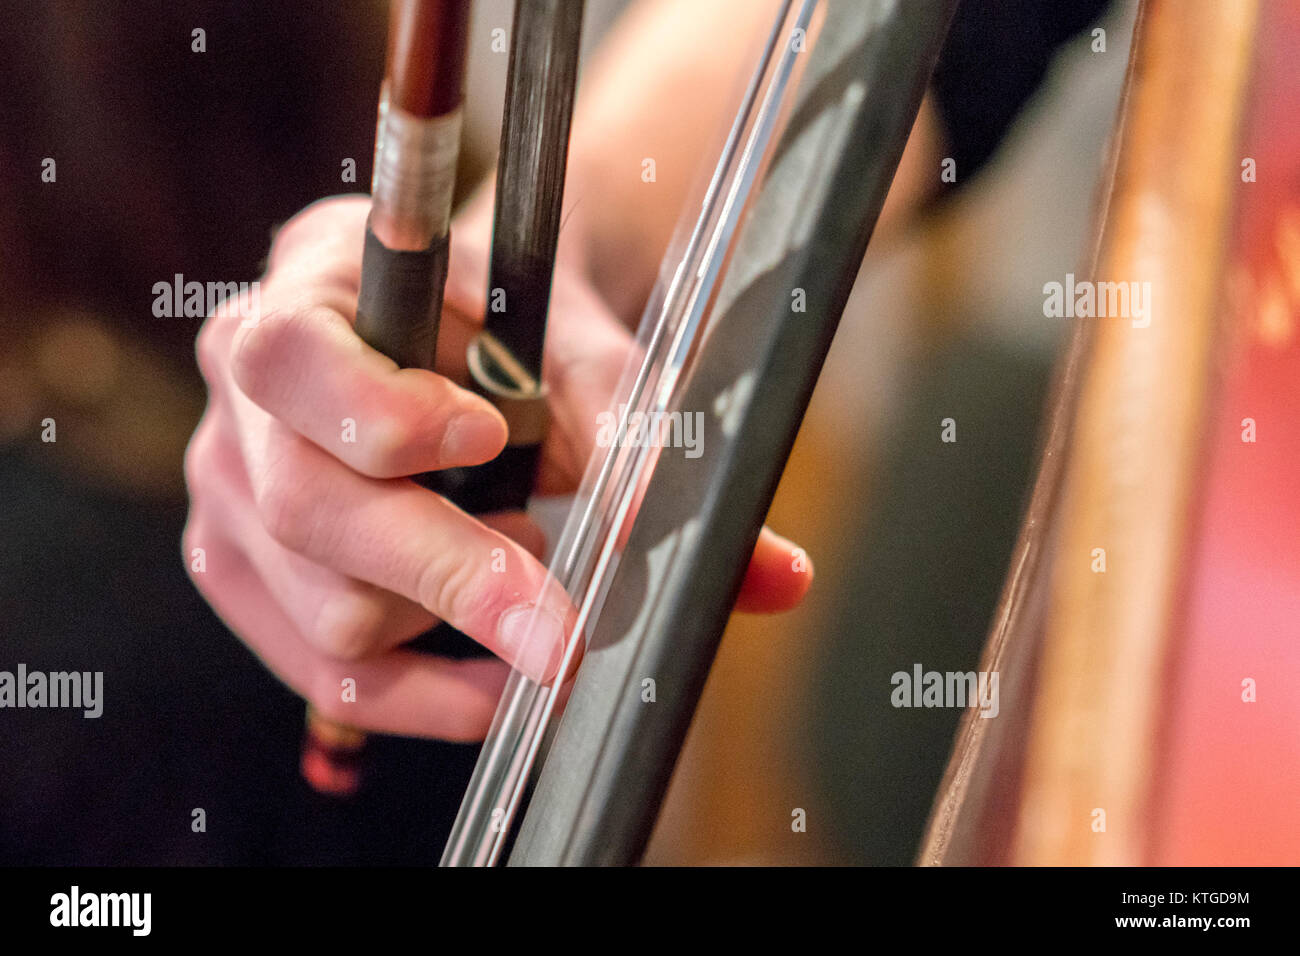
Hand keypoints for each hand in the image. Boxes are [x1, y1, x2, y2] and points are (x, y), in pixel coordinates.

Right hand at [183, 196, 810, 741]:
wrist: (465, 323)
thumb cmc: (507, 318)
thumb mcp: (572, 342)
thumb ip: (653, 434)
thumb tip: (770, 571)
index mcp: (303, 292)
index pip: (290, 358)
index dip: (385, 413)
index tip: (492, 432)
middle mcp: (240, 396)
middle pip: (310, 510)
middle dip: (452, 574)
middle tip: (561, 627)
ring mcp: (229, 491)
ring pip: (326, 609)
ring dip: (451, 617)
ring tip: (523, 569)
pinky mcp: (250, 577)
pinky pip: (326, 676)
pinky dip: (428, 699)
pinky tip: (504, 686)